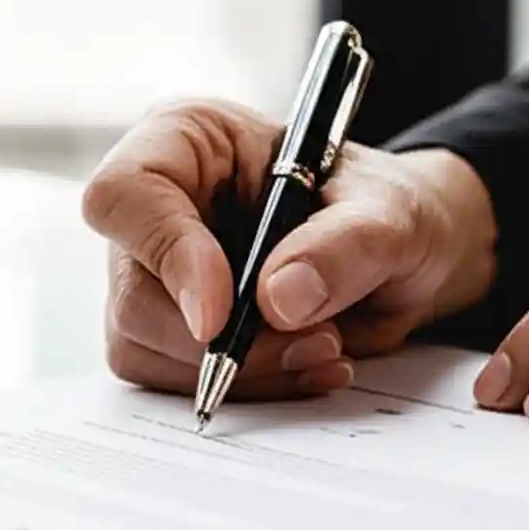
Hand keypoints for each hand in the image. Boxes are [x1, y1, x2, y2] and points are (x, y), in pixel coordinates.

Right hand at [82, 99, 495, 399]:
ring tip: (324, 350)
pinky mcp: (170, 331)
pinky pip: (172, 382)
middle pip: (132, 293)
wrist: (402, 260)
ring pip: (144, 348)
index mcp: (186, 141)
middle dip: (221, 340)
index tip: (222, 315)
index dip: (166, 256)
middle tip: (313, 341)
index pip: (125, 194)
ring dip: (238, 372)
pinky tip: (304, 368)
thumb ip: (344, 245)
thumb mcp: (391, 212)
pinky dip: (245, 388)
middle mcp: (157, 208)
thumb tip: (279, 299)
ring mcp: (155, 275)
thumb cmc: (387, 209)